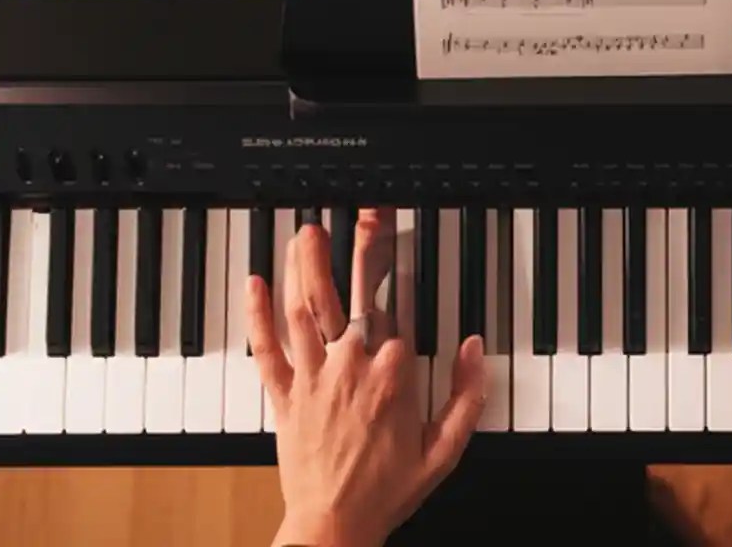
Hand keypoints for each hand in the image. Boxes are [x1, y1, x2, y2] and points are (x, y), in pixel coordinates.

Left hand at [247, 208, 486, 546]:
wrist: (335, 523)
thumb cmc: (388, 490)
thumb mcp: (445, 449)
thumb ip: (468, 396)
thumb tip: (476, 350)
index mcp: (393, 375)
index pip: (395, 307)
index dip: (391, 262)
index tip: (391, 228)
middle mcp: (350, 366)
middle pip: (349, 295)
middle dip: (353, 249)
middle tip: (356, 216)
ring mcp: (313, 378)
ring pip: (305, 310)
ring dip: (304, 267)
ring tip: (305, 232)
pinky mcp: (284, 396)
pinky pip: (267, 348)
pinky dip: (257, 314)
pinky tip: (255, 283)